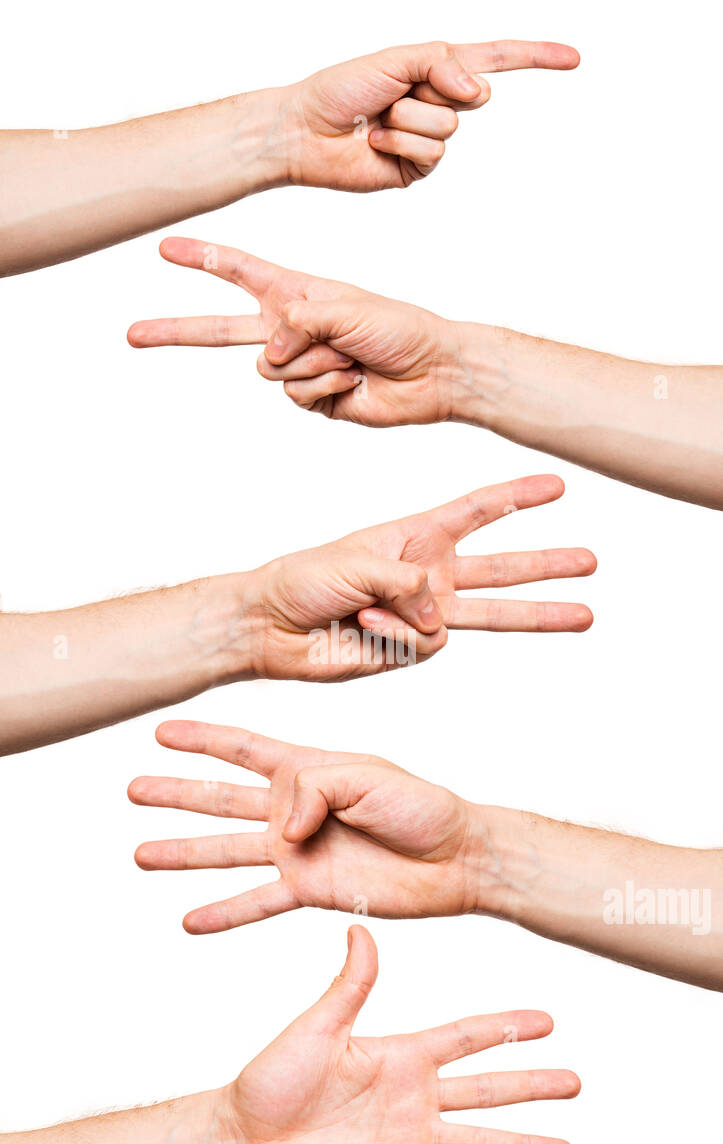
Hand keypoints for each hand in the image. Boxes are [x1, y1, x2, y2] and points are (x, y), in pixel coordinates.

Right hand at [128, 238, 477, 423]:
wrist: (431, 373)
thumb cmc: (399, 328)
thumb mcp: (346, 307)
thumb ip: (299, 321)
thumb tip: (269, 353)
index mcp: (295, 293)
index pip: (238, 272)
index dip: (202, 259)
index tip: (164, 248)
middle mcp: (290, 328)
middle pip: (218, 330)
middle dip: (175, 330)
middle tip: (131, 334)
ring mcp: (299, 365)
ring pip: (271, 370)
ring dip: (313, 364)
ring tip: (350, 358)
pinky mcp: (313, 398)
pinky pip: (296, 396)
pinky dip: (324, 387)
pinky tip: (351, 380)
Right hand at [131, 720, 497, 931]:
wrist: (455, 860)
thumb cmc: (421, 807)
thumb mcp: (367, 777)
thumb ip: (314, 790)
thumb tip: (279, 827)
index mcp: (307, 769)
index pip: (242, 749)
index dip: (202, 740)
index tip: (159, 732)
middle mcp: (294, 809)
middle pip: (219, 799)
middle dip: (175, 793)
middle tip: (132, 790)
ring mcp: (297, 851)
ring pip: (226, 851)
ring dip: (183, 853)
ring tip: (141, 854)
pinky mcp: (310, 890)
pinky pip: (257, 903)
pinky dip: (224, 913)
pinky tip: (190, 920)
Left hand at [215, 923, 577, 1143]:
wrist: (240, 1137)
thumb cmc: (270, 1076)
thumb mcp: (317, 1025)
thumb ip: (350, 985)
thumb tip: (361, 927)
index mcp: (400, 1053)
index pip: (467, 1037)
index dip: (508, 1028)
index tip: (550, 1021)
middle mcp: (412, 1096)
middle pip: (488, 1089)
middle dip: (532, 1086)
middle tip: (576, 1082)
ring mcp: (406, 1139)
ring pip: (480, 1142)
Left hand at [236, 474, 594, 680]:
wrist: (269, 628)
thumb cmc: (303, 579)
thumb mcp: (358, 561)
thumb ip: (408, 584)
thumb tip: (441, 623)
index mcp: (415, 536)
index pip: (477, 512)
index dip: (516, 498)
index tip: (557, 486)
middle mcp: (427, 574)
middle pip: (501, 570)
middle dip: (549, 565)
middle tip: (593, 562)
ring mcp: (421, 615)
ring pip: (491, 616)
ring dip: (537, 614)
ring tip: (584, 615)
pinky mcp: (408, 650)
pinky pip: (428, 644)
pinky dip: (399, 636)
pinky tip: (366, 627)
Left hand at [278, 40, 578, 189]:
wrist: (306, 131)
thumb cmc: (341, 89)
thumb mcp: (395, 59)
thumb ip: (441, 64)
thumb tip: (480, 91)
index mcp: (437, 69)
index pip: (496, 60)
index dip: (535, 57)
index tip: (572, 59)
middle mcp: (438, 103)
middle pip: (470, 97)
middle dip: (431, 89)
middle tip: (392, 93)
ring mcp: (429, 139)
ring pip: (447, 128)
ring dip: (407, 120)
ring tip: (376, 120)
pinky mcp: (416, 170)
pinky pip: (430, 154)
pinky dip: (400, 144)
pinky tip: (375, 142)